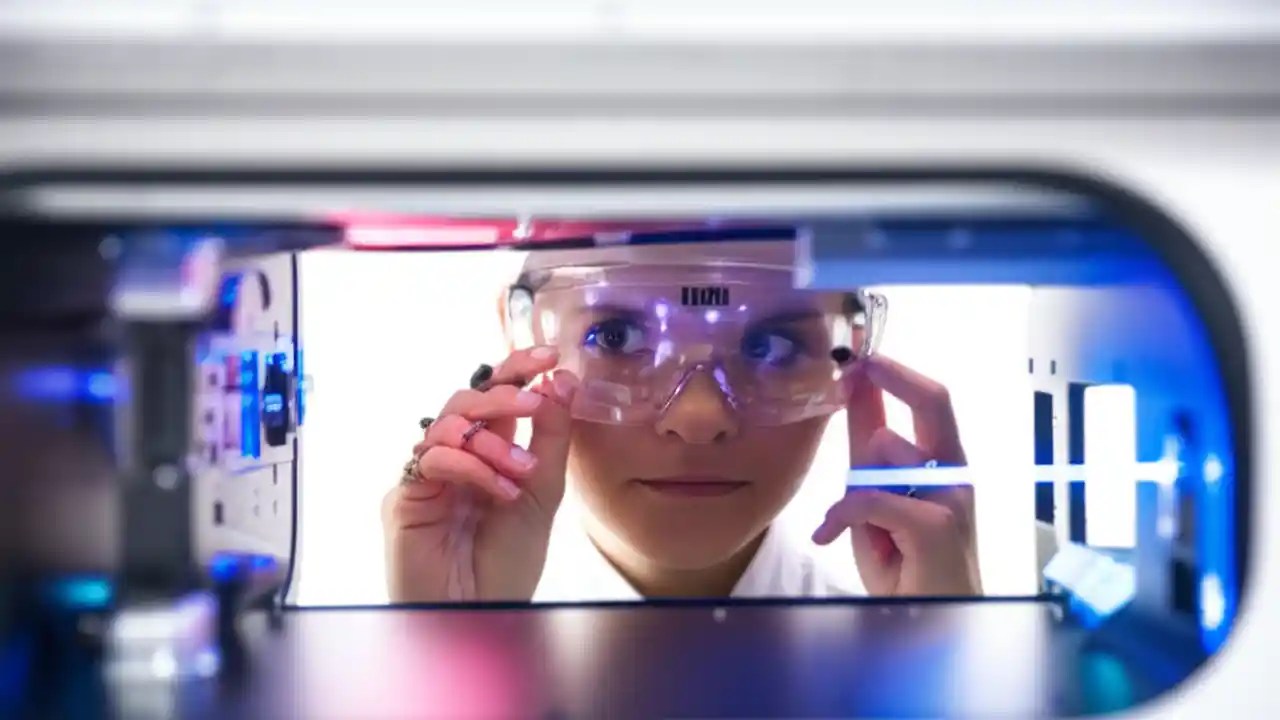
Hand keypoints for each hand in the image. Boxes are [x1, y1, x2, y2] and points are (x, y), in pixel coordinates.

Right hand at [382, 346, 578, 601]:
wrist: (483, 615)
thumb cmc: (508, 563)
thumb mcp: (543, 493)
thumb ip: (550, 438)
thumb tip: (559, 379)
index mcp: (488, 452)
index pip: (495, 396)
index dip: (517, 367)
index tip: (548, 355)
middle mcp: (455, 457)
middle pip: (466, 398)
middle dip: (504, 394)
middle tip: (534, 404)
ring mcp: (428, 476)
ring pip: (447, 423)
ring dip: (493, 441)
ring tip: (520, 473)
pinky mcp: (406, 497)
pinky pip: (434, 458)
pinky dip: (472, 467)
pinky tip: (499, 491)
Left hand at [812, 355, 981, 596]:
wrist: (929, 624)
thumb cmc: (907, 568)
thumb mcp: (876, 505)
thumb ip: (868, 460)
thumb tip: (855, 410)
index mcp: (942, 466)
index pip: (924, 404)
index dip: (892, 374)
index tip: (860, 352)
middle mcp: (953, 473)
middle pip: (934, 401)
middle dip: (894, 376)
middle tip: (859, 365)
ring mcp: (950, 497)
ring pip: (885, 452)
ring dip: (854, 485)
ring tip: (855, 527)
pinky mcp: (937, 525)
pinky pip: (871, 497)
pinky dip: (842, 516)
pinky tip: (828, 535)